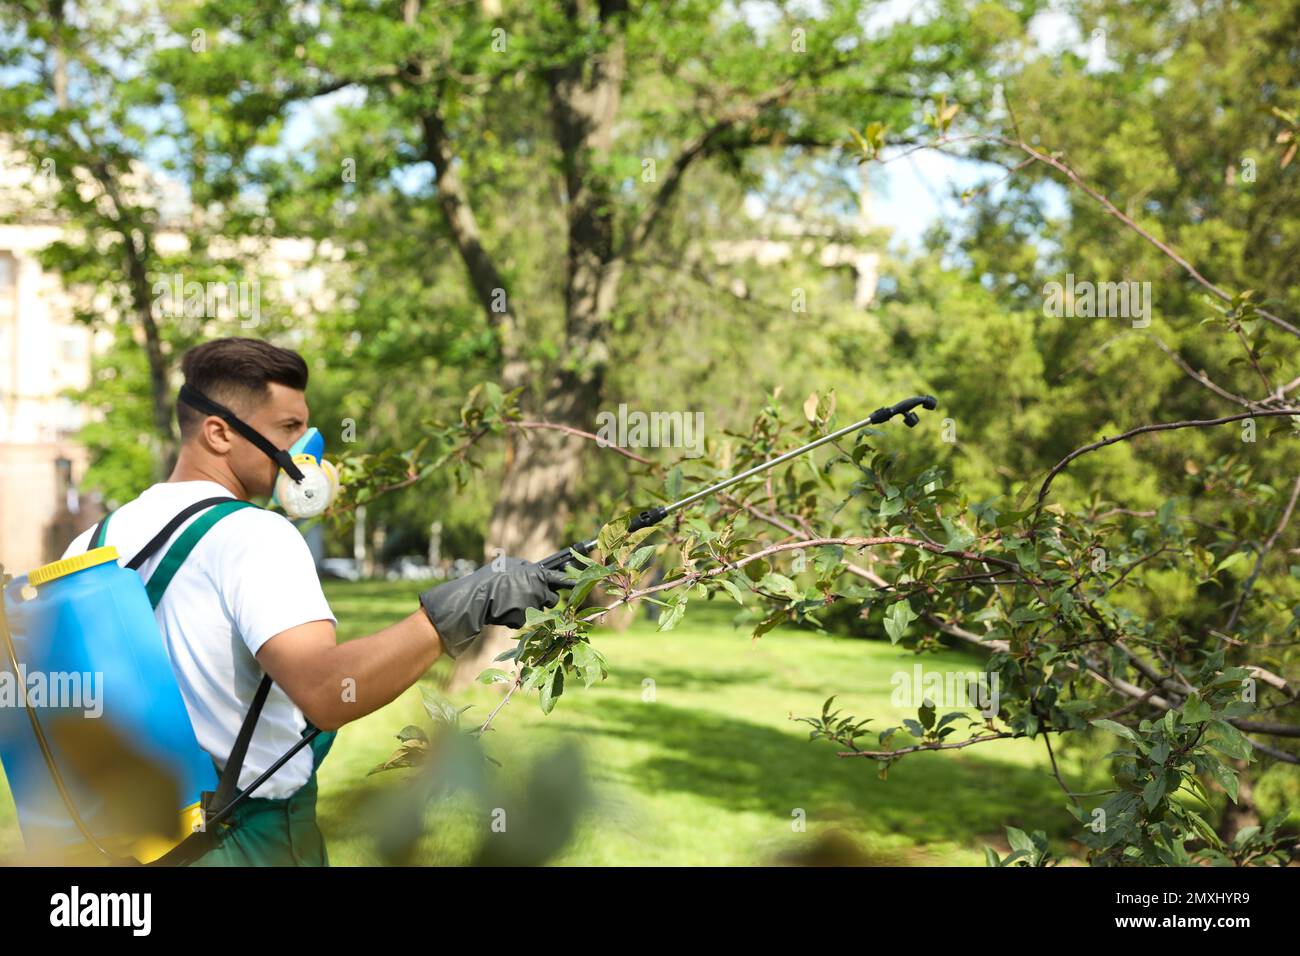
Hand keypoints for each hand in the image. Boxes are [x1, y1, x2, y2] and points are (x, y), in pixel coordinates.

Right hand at [419, 557, 570, 658]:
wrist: (476, 597)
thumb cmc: (492, 577)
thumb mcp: (511, 565)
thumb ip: (528, 570)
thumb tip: (536, 572)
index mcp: (536, 575)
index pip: (561, 579)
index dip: (573, 582)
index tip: (584, 584)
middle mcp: (538, 590)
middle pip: (551, 599)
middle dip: (543, 599)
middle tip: (526, 595)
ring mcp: (532, 606)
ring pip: (539, 610)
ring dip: (530, 608)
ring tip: (510, 601)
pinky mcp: (523, 620)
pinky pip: (525, 620)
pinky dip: (516, 617)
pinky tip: (504, 611)